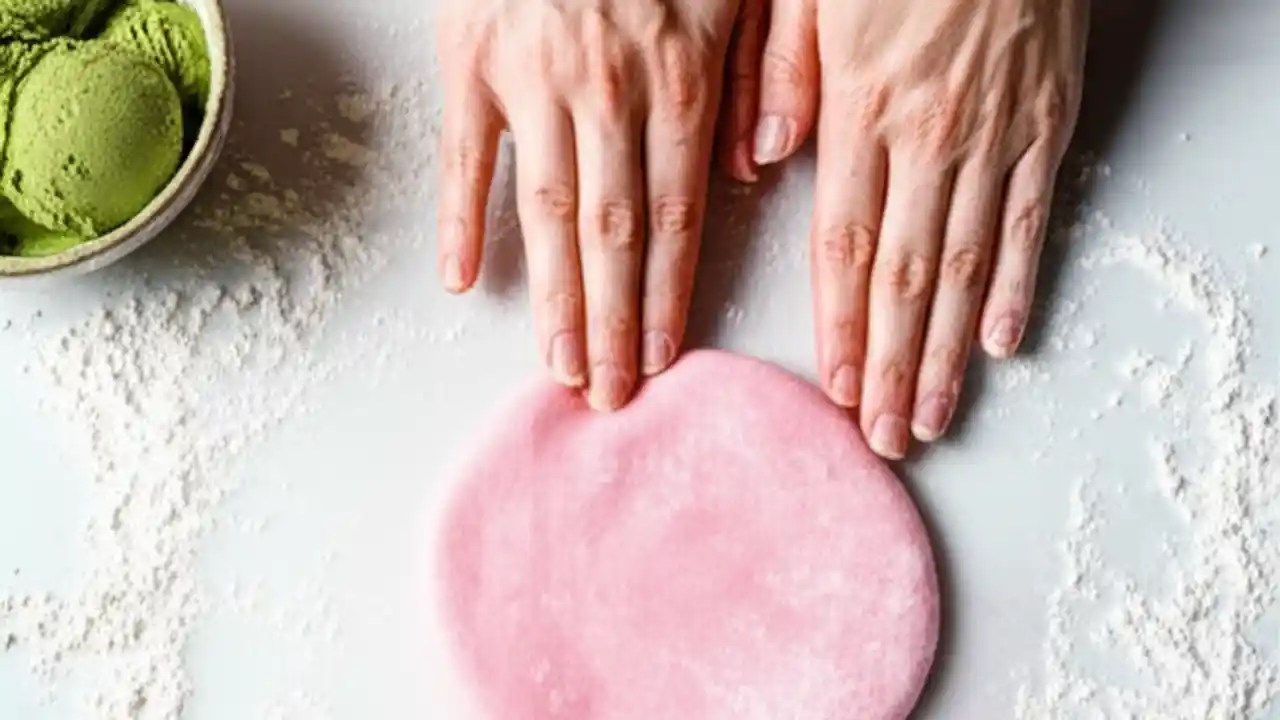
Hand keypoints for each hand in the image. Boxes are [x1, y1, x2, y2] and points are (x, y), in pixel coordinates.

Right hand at [437, 0, 744, 409]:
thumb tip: (755, 171)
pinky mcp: (468, 59)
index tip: (664, 360)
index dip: (669, 297)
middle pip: (610, 233)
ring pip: (543, 210)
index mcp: (681, 78)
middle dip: (614, 322)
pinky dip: (458, 219)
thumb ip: (761, 73)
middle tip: (609, 394)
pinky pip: (462, 154)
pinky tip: (463, 281)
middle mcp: (607, 91)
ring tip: (559, 365)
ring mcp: (530, 79)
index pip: (677, 217)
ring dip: (554, 296)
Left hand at [721, 0, 1087, 457]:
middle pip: (903, 276)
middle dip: (889, 364)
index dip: (838, 326)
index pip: (843, 244)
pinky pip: (1029, 218)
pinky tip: (1000, 341)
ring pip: (965, 263)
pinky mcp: (1046, 123)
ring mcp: (993, 135)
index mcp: (860, 111)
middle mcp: (927, 138)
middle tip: (884, 435)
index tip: (834, 390)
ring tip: (932, 415)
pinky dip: (1017, 282)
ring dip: (946, 349)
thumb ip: (779, 74)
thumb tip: (757, 158)